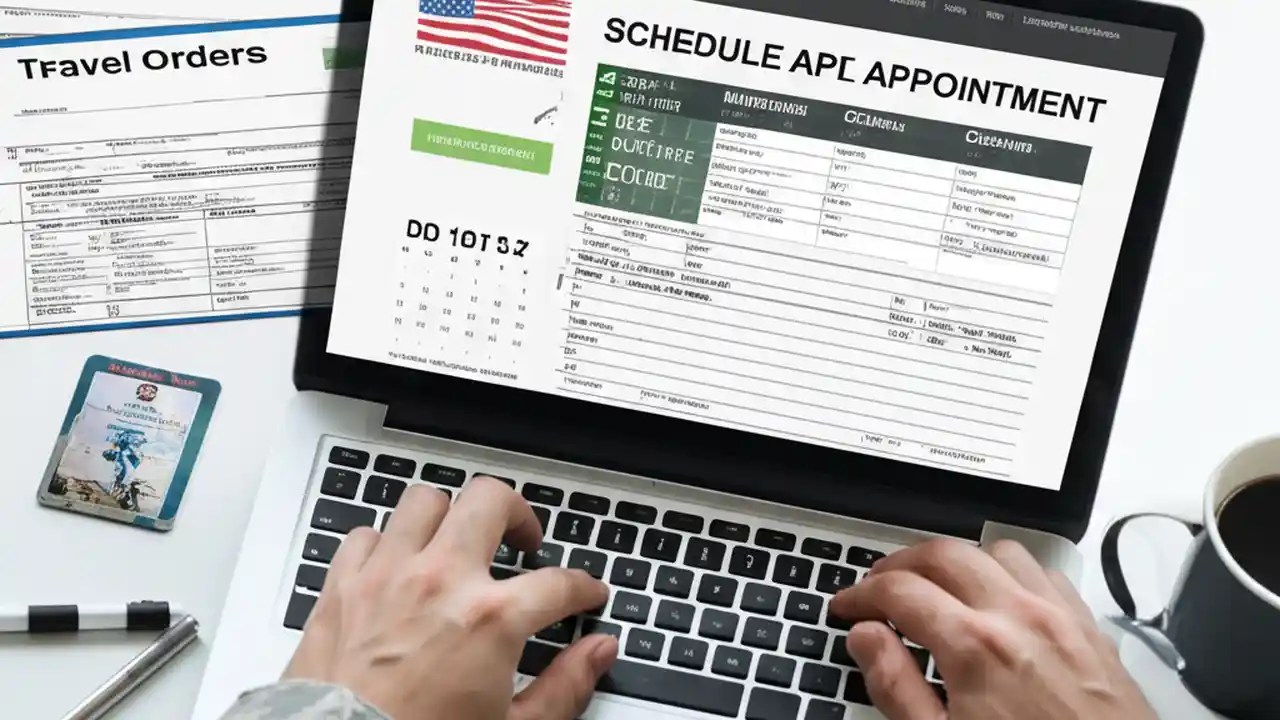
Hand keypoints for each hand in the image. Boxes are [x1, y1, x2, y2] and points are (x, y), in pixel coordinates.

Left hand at [284, 477, 617, 719]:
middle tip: (522, 541)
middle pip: (491, 500)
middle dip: (517, 513)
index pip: (559, 581)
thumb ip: (564, 686)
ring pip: (426, 501)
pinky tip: (398, 566)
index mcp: (490, 619)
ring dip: (449, 517)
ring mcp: (387, 576)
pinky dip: (387, 543)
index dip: (584, 586)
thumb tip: (599, 652)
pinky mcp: (342, 586)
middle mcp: (440, 580)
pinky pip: (367, 535)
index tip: (585, 593)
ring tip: (458, 542)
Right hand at [831, 539, 1154, 719]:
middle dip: (899, 565)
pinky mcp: (1089, 628)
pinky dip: (1009, 571)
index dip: (860, 595)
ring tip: (935, 585)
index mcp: (974, 647)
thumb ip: (897, 687)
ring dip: (956, 560)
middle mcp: (1017, 617)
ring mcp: (1059, 617)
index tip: (848, 608)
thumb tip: (865, 638)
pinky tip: (997, 596)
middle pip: (943, 554)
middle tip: (877, 588)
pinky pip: (1044, 571)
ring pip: (995, 551)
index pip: (898, 591)